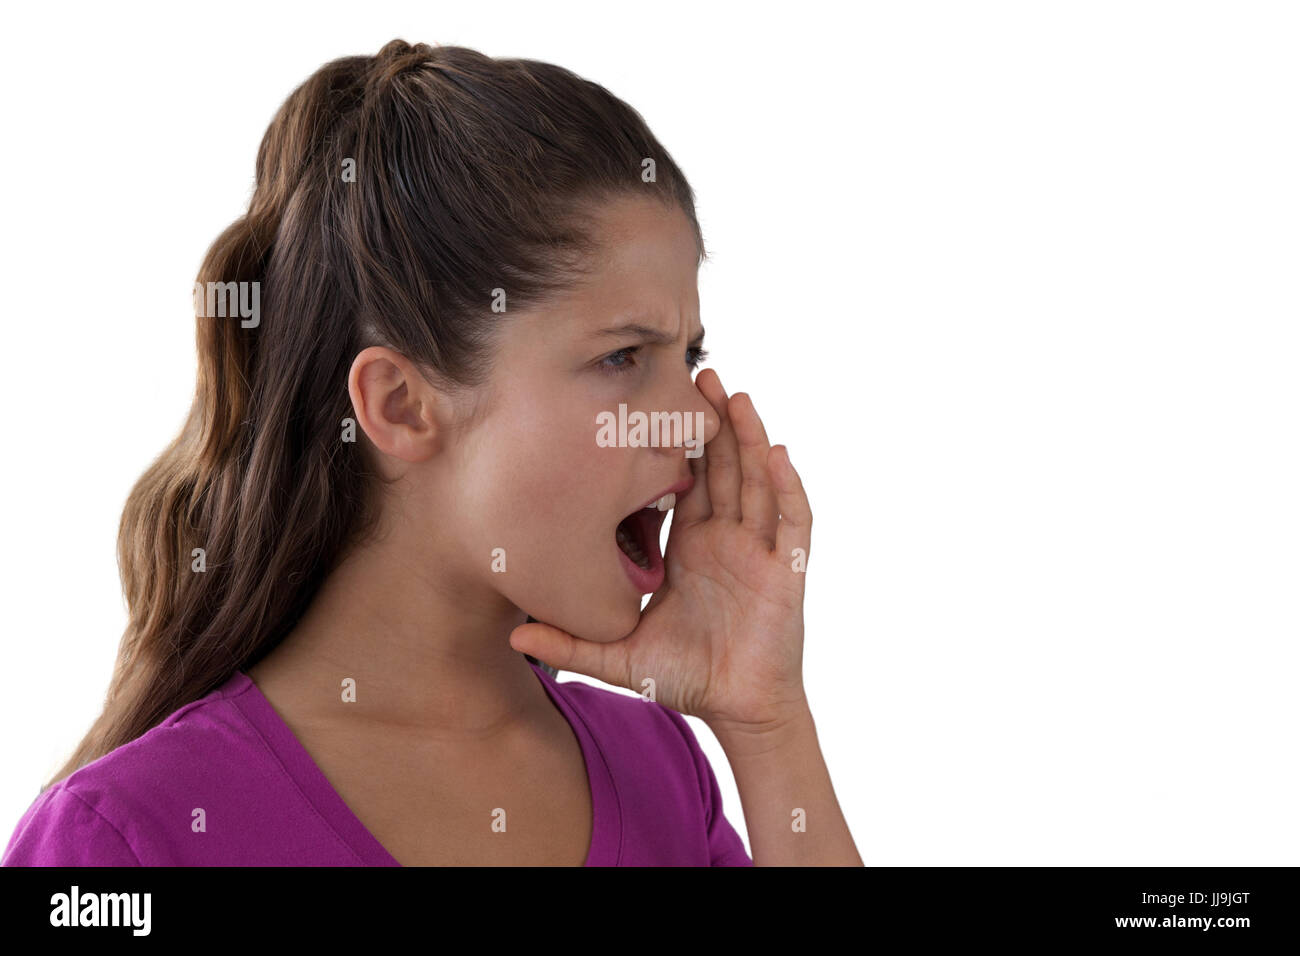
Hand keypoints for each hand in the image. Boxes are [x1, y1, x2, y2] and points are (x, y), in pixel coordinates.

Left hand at [509, 368, 813, 733]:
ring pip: (757, 481)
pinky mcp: (784, 570)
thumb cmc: (686, 677)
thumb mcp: (620, 655)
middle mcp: (725, 538)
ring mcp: (757, 550)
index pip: (685, 481)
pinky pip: (791, 521)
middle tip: (699, 374)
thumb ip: (571, 644)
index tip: (652, 403)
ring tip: (736, 396)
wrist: (737, 709)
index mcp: (690, 547)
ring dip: (750, 438)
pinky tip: (778, 454)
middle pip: (723, 467)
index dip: (675, 443)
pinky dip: (788, 487)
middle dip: (714, 422)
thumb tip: (512, 638)